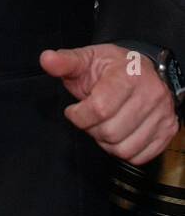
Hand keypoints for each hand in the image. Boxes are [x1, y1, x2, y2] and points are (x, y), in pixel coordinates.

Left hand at [42, 44, 180, 164]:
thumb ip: (65, 62)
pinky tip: (118, 134)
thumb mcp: (86, 59)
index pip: (100, 109)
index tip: (73, 110)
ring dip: (105, 142)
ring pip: (124, 148)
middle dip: (91, 129)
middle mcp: (151, 96)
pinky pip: (139, 156)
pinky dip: (122, 151)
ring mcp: (162, 115)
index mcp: (128, 76)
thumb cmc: (111, 68)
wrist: (142, 70)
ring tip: (102, 125)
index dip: (79, 116)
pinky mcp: (168, 131)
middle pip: (111, 132)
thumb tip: (47, 59)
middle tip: (89, 118)